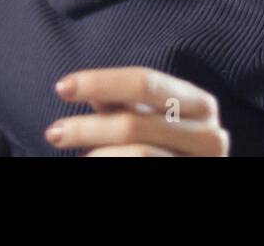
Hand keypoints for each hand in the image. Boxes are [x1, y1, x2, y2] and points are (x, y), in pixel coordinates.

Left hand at [44, 66, 228, 155]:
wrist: (188, 171)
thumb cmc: (165, 147)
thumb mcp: (149, 118)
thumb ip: (122, 102)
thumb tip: (79, 87)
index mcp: (200, 104)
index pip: (145, 82)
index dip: (100, 82)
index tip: (61, 87)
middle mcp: (210, 136)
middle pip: (134, 123)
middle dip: (86, 127)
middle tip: (52, 132)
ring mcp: (204, 165)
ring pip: (138, 154)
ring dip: (96, 153)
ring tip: (78, 157)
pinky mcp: (196, 181)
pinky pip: (143, 173)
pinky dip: (109, 165)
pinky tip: (94, 162)